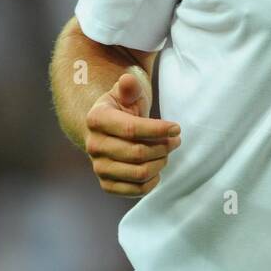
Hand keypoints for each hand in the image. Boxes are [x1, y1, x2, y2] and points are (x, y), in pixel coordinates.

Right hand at [84, 71, 180, 198]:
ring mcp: (99, 167)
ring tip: (166, 152)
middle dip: (163, 147)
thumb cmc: (122, 109)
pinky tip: (157, 169)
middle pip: (138, 153)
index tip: (177, 128)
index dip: (158, 130)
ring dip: (160, 163)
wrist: (107, 132)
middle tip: (175, 140)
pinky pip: (135, 190)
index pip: (131, 129)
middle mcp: (93, 145)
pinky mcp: (107, 184)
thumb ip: (129, 87)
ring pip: (139, 172)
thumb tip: (128, 80)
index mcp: (96, 119)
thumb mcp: (126, 94)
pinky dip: (152, 182)